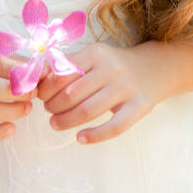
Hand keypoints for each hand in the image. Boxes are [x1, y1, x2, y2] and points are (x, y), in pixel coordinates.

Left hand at [34, 42, 170, 144]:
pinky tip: (80, 138)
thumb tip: (36, 77)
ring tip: (55, 124)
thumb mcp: (94, 57)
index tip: (41, 96)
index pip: (62, 73)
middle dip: (53, 106)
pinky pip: (115, 126)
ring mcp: (126, 88)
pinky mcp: (139, 107)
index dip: (46, 89)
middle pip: (72, 93)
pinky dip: (95, 135)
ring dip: (66, 121)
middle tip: (48, 112)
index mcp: (96, 53)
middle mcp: (111, 68)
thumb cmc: (115, 65)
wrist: (156, 67)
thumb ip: (68, 65)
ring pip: (89, 110)